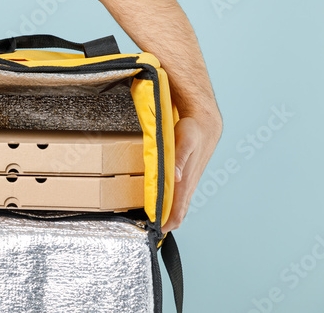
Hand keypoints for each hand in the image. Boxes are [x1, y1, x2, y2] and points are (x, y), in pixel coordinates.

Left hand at [162, 114, 222, 232]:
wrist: (205, 125)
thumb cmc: (193, 131)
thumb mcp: (184, 141)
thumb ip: (179, 159)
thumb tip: (177, 178)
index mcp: (186, 179)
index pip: (178, 208)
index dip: (169, 221)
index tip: (158, 231)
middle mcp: (188, 184)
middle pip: (179, 211)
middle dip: (168, 223)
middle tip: (154, 233)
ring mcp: (188, 181)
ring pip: (180, 205)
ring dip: (170, 215)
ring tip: (158, 224)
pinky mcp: (187, 177)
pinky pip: (180, 196)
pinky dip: (172, 205)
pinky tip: (166, 206)